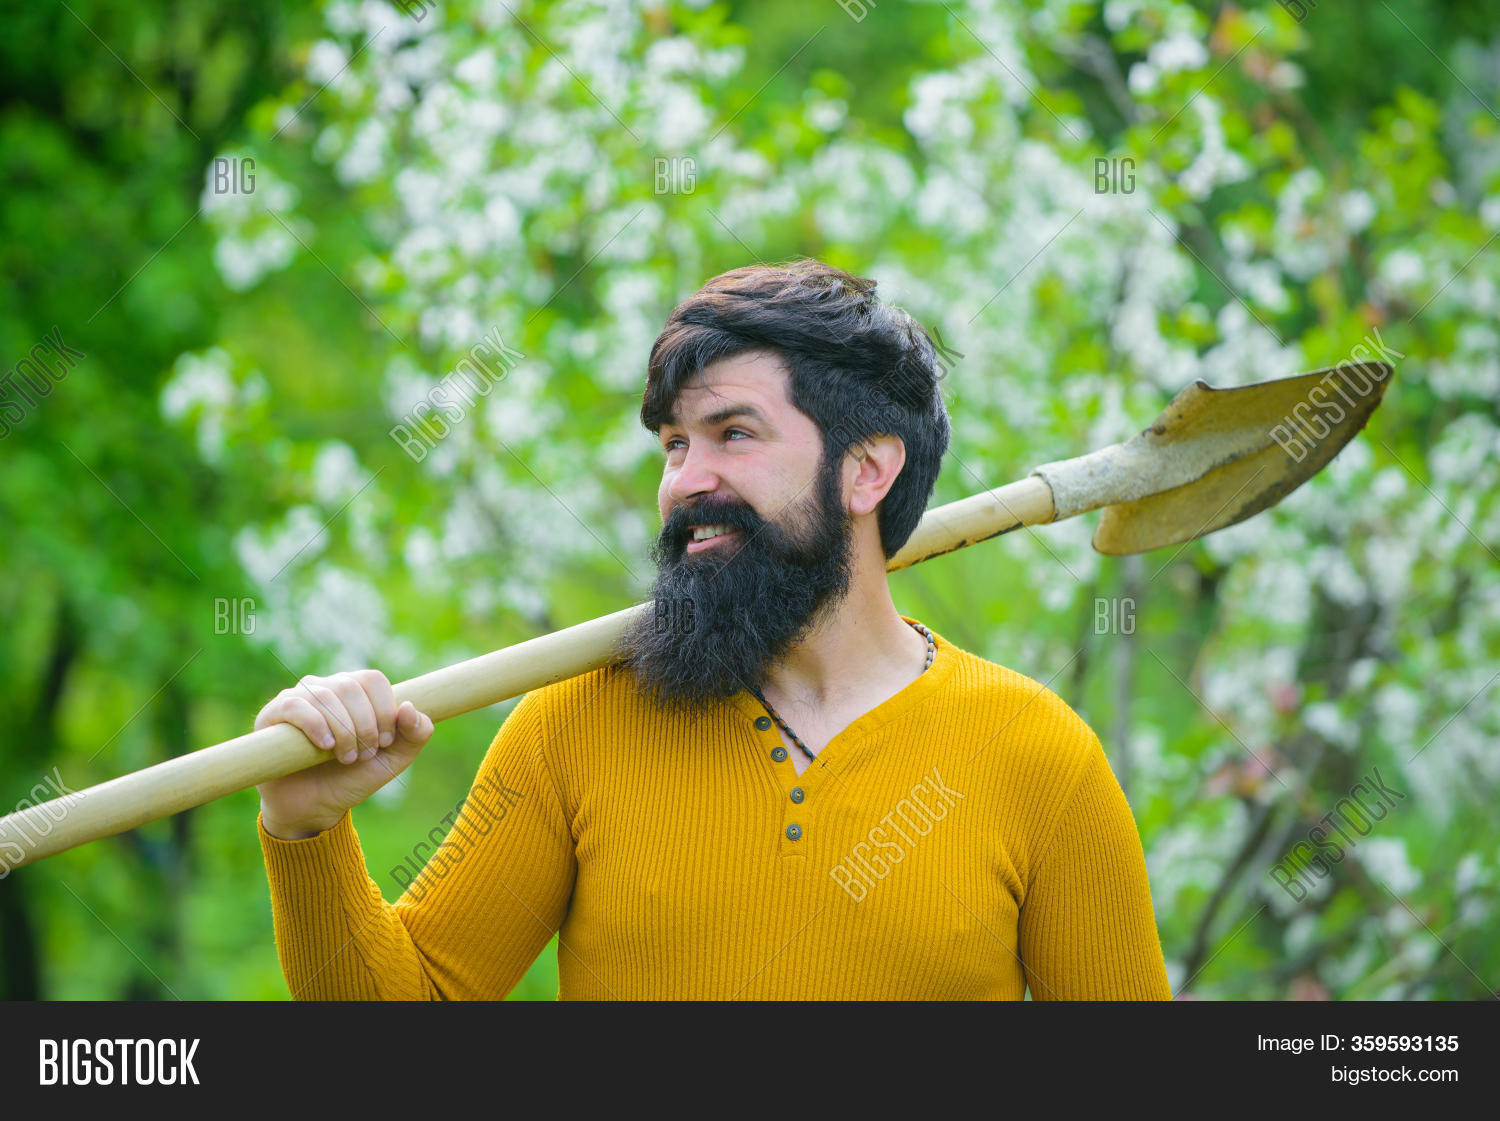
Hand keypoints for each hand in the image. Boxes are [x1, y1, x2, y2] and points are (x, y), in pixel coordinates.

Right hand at [253, 669, 434, 839]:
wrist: (314, 807)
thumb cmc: (352, 778)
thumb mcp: (393, 760)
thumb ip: (415, 735)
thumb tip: (409, 707)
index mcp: (355, 691)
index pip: (373, 679)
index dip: (384, 709)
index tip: (384, 742)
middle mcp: (326, 688)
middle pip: (351, 686)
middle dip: (365, 725)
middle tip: (363, 755)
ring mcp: (298, 698)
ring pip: (326, 695)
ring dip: (343, 730)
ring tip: (345, 758)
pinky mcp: (272, 715)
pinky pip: (295, 705)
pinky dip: (315, 724)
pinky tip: (325, 745)